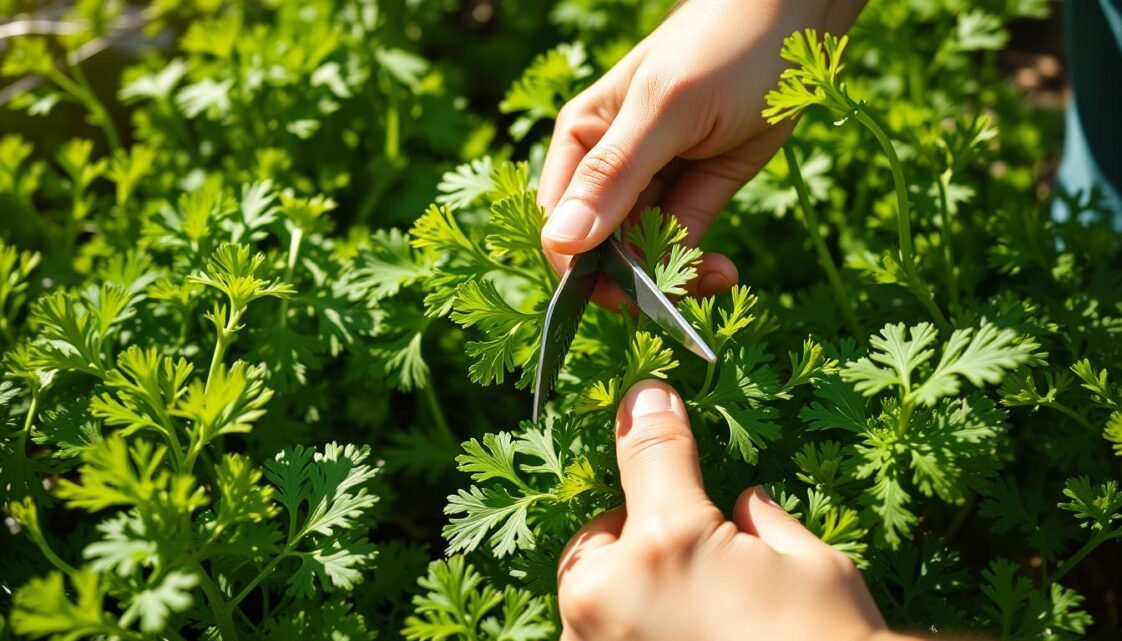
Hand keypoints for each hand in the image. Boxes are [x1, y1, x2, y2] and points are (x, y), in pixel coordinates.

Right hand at [538, 0, 865, 307]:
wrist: (800, 24)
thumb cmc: (723, 46)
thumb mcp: (665, 109)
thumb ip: (614, 176)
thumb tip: (561, 243)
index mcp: (582, 139)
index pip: (558, 222)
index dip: (578, 267)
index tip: (618, 295)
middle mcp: (609, 169)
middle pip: (599, 249)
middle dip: (633, 279)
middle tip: (674, 297)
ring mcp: (654, 186)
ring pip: (643, 257)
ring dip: (675, 278)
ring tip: (717, 276)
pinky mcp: (698, 196)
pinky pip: (684, 248)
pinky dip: (701, 268)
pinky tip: (725, 271)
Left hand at [557, 379, 913, 640]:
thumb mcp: (809, 563)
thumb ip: (757, 520)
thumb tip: (743, 501)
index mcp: (665, 547)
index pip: (646, 458)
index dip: (654, 426)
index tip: (650, 399)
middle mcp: (611, 603)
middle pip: (599, 542)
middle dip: (642, 538)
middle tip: (700, 555)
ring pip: (596, 599)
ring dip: (632, 592)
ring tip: (710, 608)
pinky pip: (604, 636)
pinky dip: (638, 629)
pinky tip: (697, 631)